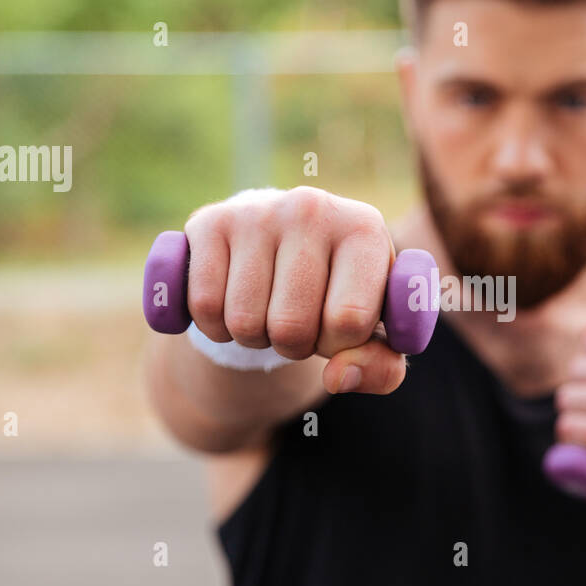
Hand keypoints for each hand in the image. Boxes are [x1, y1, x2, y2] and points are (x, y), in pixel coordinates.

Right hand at [183, 186, 405, 394]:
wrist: (283, 244)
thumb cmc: (337, 295)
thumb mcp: (374, 333)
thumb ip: (380, 368)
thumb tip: (337, 377)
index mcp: (365, 230)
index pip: (348, 321)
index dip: (338, 345)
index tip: (337, 326)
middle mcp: (313, 209)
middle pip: (291, 327)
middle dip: (294, 345)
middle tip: (300, 321)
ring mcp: (258, 212)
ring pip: (244, 322)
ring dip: (254, 338)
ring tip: (269, 310)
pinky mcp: (210, 221)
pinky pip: (204, 305)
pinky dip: (215, 326)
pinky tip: (232, 303)